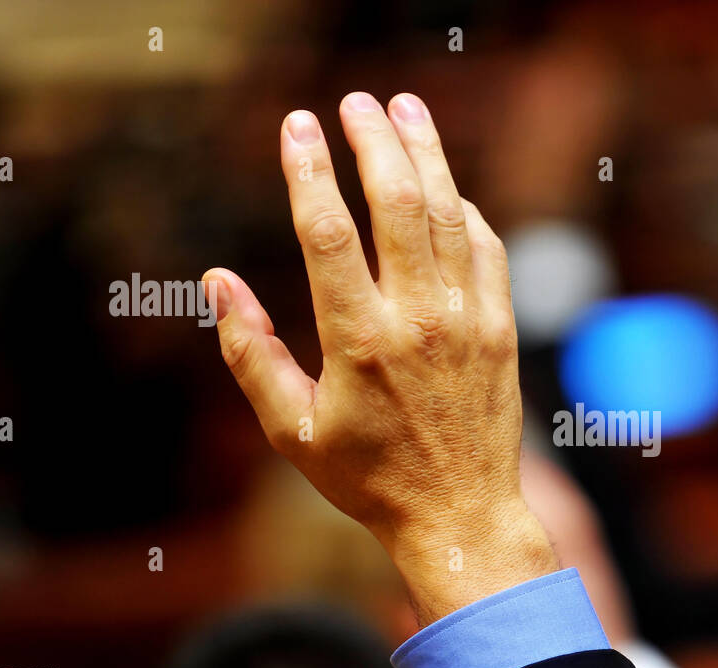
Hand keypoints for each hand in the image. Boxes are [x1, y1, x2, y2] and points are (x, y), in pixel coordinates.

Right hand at [205, 92, 556, 627]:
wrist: (460, 515)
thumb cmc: (368, 479)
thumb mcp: (291, 430)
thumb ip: (249, 353)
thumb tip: (217, 282)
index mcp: (360, 342)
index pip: (330, 232)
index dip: (310, 171)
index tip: (297, 127)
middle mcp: (420, 321)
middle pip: (399, 204)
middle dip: (375, 141)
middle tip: (355, 103)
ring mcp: (469, 320)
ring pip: (450, 214)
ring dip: (427, 154)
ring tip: (406, 109)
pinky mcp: (501, 329)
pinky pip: (487, 249)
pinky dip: (465, 210)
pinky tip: (446, 188)